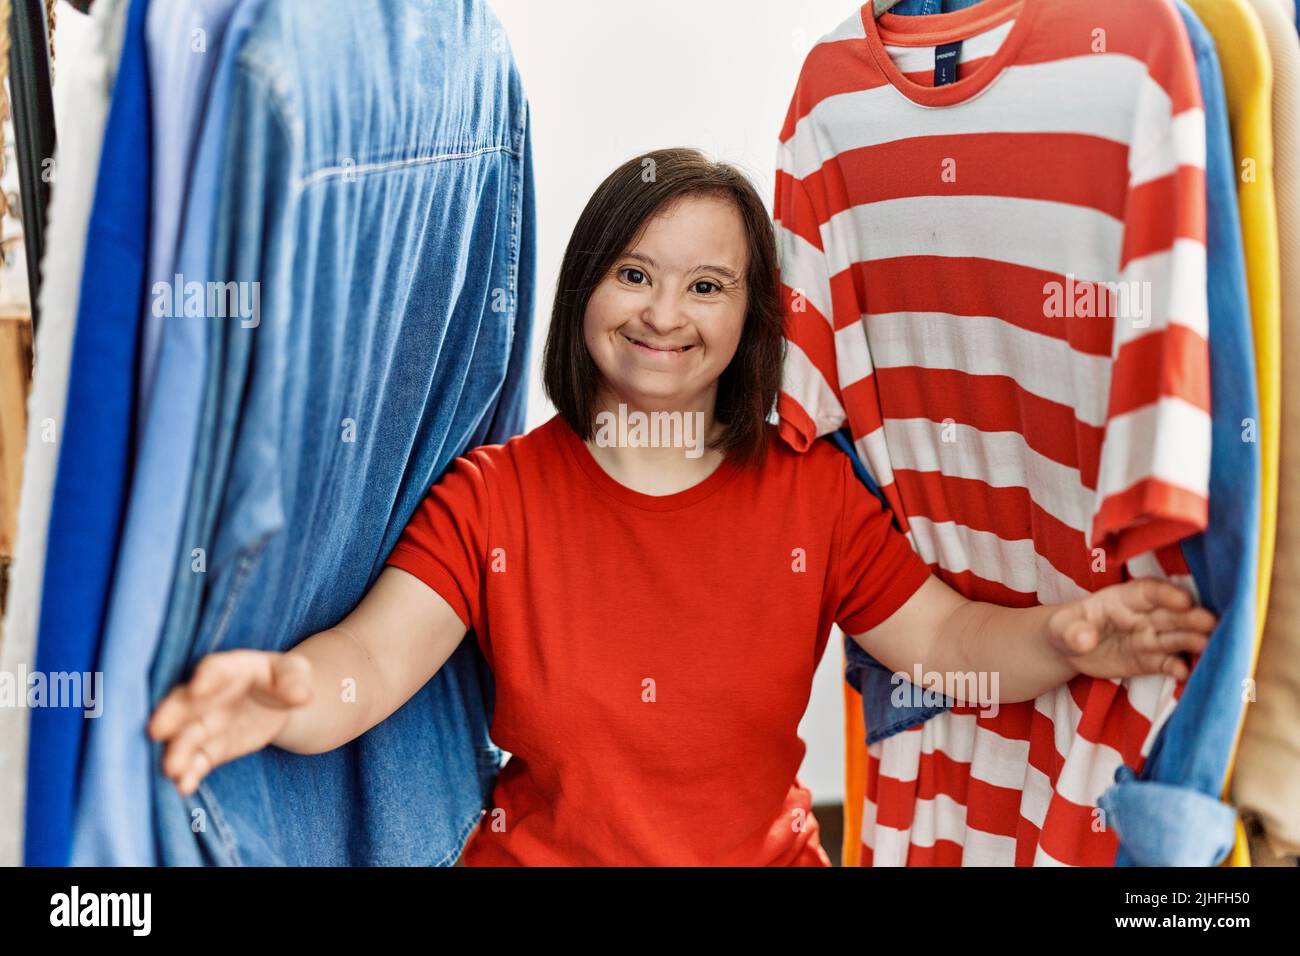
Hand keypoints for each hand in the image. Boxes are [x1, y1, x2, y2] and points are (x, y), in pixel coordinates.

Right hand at [147, 650, 313, 796]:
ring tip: (172, 769)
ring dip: (177, 752)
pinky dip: (189, 773)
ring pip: (186, 736)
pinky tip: (184, 786)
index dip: (207, 677)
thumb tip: (301, 695)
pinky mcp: (209, 748)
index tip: (197, 688)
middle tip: (157, 731)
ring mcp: (205, 723)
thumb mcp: (295, 672)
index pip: (216, 669)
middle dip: (171, 716)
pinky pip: (197, 761)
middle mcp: (208, 695)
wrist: (278, 702)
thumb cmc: (284, 678)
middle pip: (185, 703)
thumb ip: (295, 680)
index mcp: (231, 668)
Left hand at [1048, 578, 1215, 681]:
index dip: (1166, 594)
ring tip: (1210, 647)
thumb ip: (1074, 632)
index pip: (1148, 592)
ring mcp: (1148, 639)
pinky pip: (1167, 664)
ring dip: (1193, 642)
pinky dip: (1178, 668)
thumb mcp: (1062, 628)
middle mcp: (1142, 616)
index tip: (1183, 600)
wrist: (1067, 649)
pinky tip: (1187, 674)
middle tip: (1212, 623)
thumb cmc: (1066, 627)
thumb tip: (1085, 639)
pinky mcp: (1149, 661)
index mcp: (1122, 599)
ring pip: (1175, 639)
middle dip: (1191, 618)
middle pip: (1170, 615)